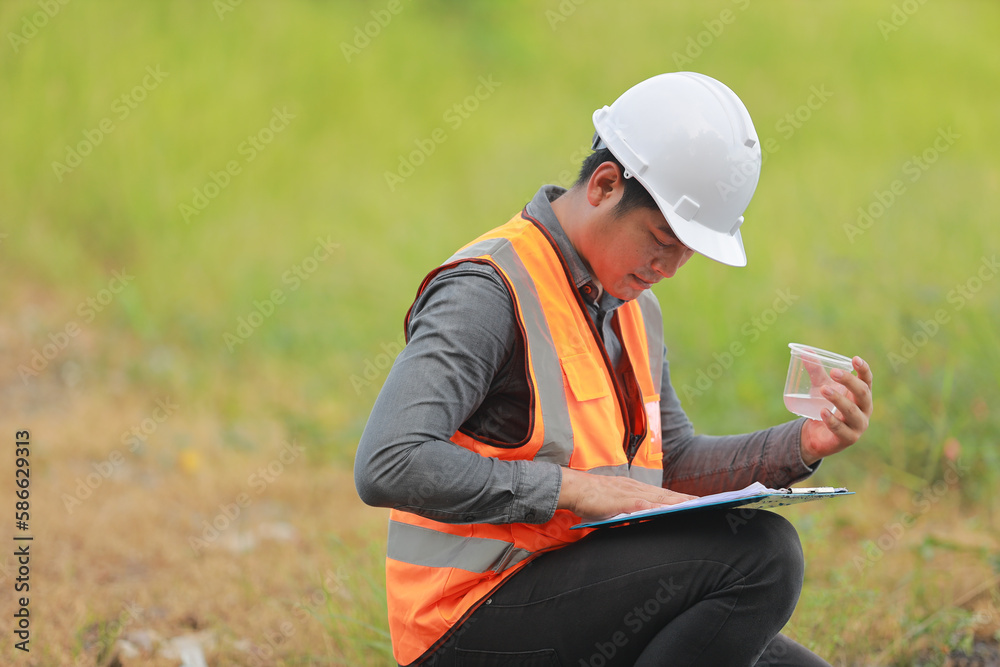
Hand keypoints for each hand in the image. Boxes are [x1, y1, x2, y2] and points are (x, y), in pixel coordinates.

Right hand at [557, 468, 695, 520]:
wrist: (574, 488)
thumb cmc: (591, 498)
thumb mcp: (614, 504)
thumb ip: (628, 510)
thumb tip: (639, 519)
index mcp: (634, 489)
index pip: (661, 494)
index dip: (678, 497)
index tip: (695, 501)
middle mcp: (635, 488)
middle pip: (665, 494)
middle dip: (684, 499)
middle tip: (704, 502)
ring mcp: (630, 493)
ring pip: (658, 498)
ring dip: (677, 502)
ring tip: (694, 505)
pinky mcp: (622, 500)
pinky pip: (642, 504)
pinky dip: (656, 507)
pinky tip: (667, 511)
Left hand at [800, 356, 873, 464]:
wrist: (816, 437)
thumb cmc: (824, 407)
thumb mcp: (820, 388)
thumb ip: (816, 371)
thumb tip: (804, 351)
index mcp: (861, 395)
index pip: (867, 380)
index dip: (864, 370)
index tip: (855, 359)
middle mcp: (865, 409)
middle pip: (863, 393)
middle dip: (850, 382)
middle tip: (834, 372)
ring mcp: (859, 425)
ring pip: (852, 411)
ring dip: (838, 399)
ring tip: (823, 389)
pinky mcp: (848, 439)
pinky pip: (841, 429)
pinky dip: (832, 420)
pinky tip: (823, 412)